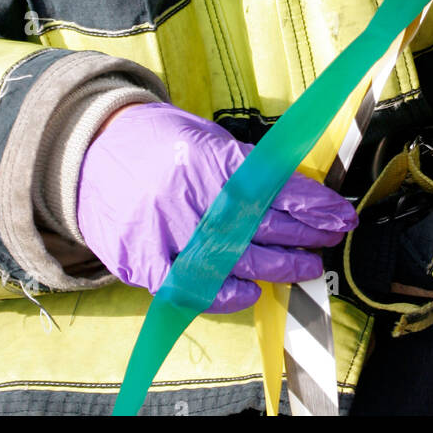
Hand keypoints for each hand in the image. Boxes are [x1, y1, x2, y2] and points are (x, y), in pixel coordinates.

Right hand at [76, 102, 356, 311]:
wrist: (91, 150)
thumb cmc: (158, 142)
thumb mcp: (206, 138)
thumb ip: (244, 167)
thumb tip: (294, 192)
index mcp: (214, 160)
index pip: (279, 187)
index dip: (316, 206)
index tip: (341, 215)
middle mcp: (196, 196)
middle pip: (267, 226)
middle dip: (308, 236)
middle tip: (331, 239)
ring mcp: (170, 230)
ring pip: (239, 259)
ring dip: (282, 266)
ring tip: (307, 267)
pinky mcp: (146, 259)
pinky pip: (193, 287)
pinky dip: (225, 294)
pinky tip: (249, 292)